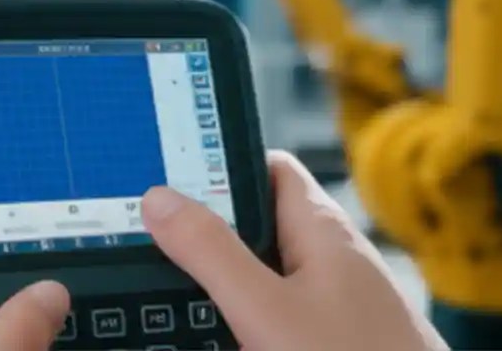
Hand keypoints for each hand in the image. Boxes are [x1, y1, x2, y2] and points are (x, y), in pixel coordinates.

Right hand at [142, 151, 446, 350]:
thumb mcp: (266, 312)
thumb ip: (212, 253)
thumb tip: (162, 200)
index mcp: (323, 231)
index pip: (269, 168)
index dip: (219, 168)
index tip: (167, 183)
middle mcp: (336, 260)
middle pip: (261, 225)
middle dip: (212, 237)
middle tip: (159, 250)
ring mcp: (342, 305)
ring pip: (270, 277)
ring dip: (228, 286)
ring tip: (180, 302)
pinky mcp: (341, 341)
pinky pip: (286, 315)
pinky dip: (252, 321)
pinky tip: (226, 342)